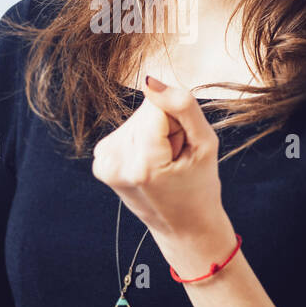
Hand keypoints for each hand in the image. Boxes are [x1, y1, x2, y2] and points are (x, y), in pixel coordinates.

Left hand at [91, 76, 234, 265]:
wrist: (183, 227)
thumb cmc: (200, 188)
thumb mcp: (205, 144)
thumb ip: (182, 106)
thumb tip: (150, 79)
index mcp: (141, 163)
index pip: (158, 105)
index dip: (178, 120)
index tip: (182, 148)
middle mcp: (114, 162)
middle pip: (146, 111)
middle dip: (166, 127)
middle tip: (175, 159)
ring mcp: (103, 163)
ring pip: (137, 119)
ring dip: (155, 134)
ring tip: (165, 165)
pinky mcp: (100, 161)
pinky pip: (127, 130)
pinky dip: (142, 141)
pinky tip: (150, 164)